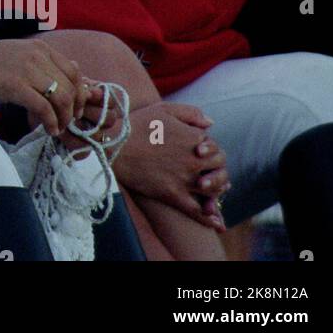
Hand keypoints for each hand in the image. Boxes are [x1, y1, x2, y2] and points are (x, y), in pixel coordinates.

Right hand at [0, 38, 84, 136]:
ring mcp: (27, 70)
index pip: (74, 71)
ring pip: (62, 98)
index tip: (74, 108)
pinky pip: (45, 109)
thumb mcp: (19, 55)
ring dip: (64, 118)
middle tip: (68, 122)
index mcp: (40, 47)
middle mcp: (38, 55)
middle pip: (71, 86)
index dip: (79, 93)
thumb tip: (74, 70)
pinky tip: (47, 130)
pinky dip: (50, 122)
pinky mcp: (16, 87)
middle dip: (74, 109)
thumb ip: (43, 63)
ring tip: (57, 127)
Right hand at [114, 102, 229, 230]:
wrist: (113, 145)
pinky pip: (197, 211)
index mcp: (194, 139)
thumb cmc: (136, 125)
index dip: (212, 153)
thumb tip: (212, 124)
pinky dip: (209, 218)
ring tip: (208, 190)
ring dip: (215, 191)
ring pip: (213, 190)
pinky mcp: (173, 195)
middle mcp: (194, 160)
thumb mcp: (163, 110)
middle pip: (219, 169)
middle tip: (207, 174)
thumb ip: (191, 113)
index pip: (217, 150)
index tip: (201, 155)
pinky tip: (217, 223)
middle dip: (216, 172)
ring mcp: (185, 179)